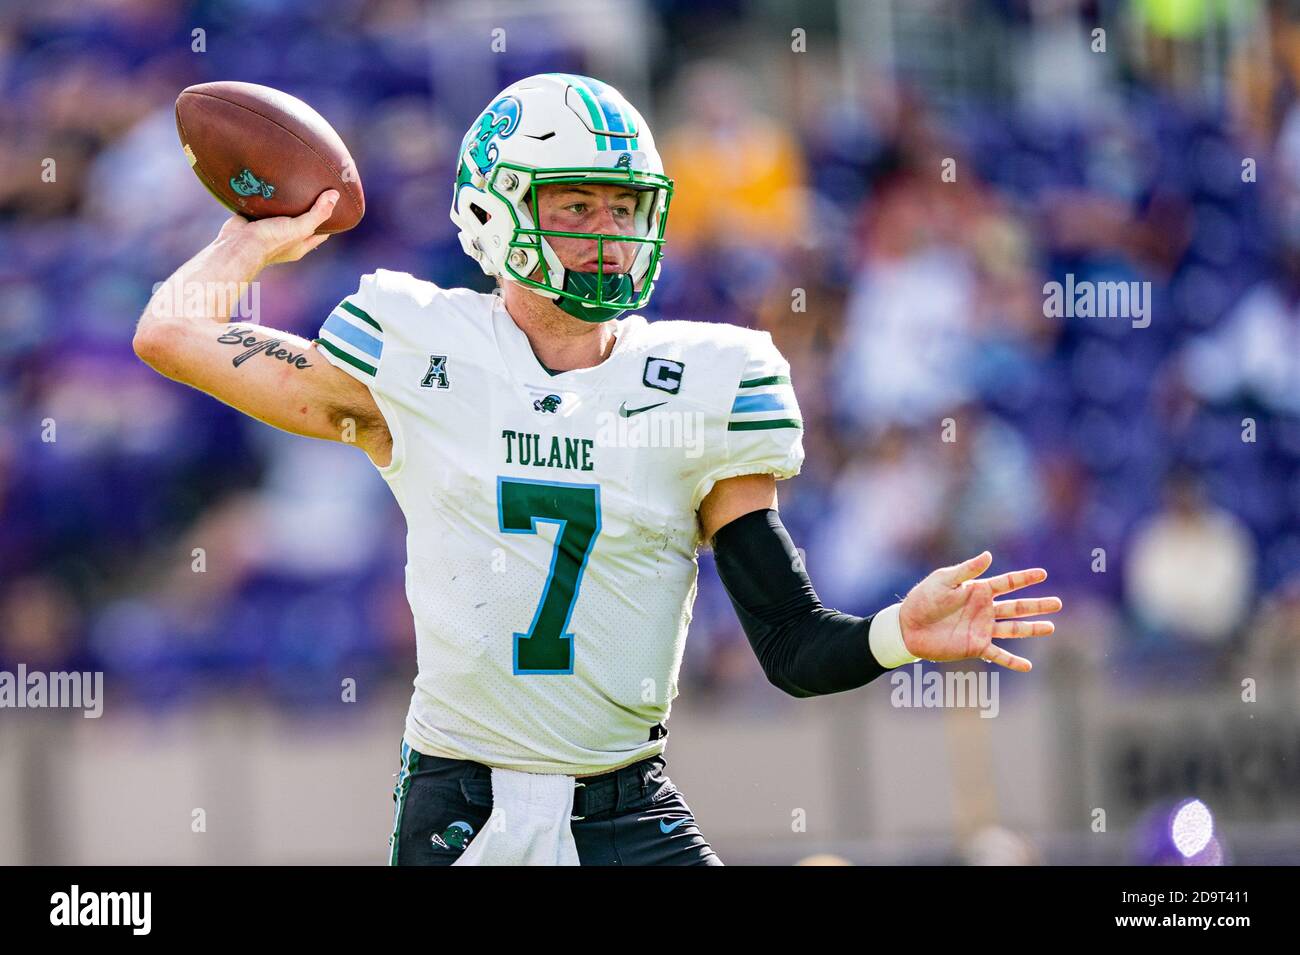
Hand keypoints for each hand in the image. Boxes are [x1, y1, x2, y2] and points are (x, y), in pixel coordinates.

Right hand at [216, 189, 337, 269]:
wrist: (237, 244)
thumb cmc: (271, 240)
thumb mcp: (300, 228)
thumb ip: (318, 213)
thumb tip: (336, 195)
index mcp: (300, 244)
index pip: (321, 232)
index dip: (329, 219)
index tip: (335, 203)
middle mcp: (286, 238)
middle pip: (302, 220)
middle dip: (308, 206)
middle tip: (315, 186)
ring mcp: (269, 228)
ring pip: (282, 212)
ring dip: (286, 199)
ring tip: (294, 180)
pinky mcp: (254, 218)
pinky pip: (263, 205)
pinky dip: (267, 196)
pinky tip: (272, 182)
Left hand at [898, 551, 1061, 671]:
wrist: (907, 627)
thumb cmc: (923, 599)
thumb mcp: (943, 581)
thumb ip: (967, 571)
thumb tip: (989, 556)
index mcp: (978, 590)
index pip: (1007, 583)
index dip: (1025, 579)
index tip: (1043, 574)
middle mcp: (984, 610)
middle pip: (1017, 607)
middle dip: (1037, 605)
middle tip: (1058, 603)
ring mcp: (982, 629)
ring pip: (1013, 629)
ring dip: (1032, 629)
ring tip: (1051, 627)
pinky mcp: (975, 647)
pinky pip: (998, 654)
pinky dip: (1013, 661)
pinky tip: (1028, 666)